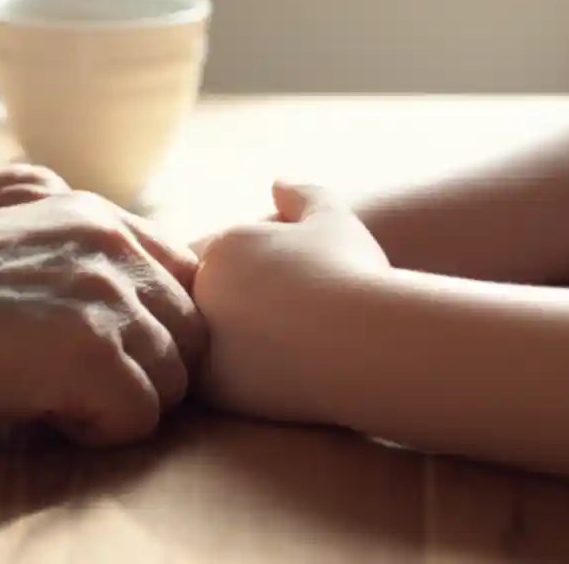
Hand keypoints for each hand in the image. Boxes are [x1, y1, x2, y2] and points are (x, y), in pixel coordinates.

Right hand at [0, 191, 205, 444]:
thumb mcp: (21, 244)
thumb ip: (86, 262)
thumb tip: (142, 321)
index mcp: (98, 217)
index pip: (187, 274)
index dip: (165, 324)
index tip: (125, 350)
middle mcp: (114, 250)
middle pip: (193, 331)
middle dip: (152, 367)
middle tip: (94, 387)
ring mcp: (108, 300)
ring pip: (173, 380)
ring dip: (125, 400)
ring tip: (66, 400)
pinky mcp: (95, 355)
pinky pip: (139, 417)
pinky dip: (101, 431)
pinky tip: (53, 417)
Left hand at [192, 181, 387, 418]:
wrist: (366, 340)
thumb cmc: (353, 272)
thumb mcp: (332, 217)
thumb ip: (303, 195)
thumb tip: (278, 184)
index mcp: (223, 247)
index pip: (224, 261)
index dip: (258, 277)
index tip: (293, 291)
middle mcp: (202, 288)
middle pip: (210, 301)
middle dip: (238, 311)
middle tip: (286, 327)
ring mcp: (202, 338)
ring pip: (209, 343)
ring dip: (236, 347)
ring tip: (289, 353)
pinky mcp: (211, 385)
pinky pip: (218, 384)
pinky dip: (242, 382)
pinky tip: (284, 379)